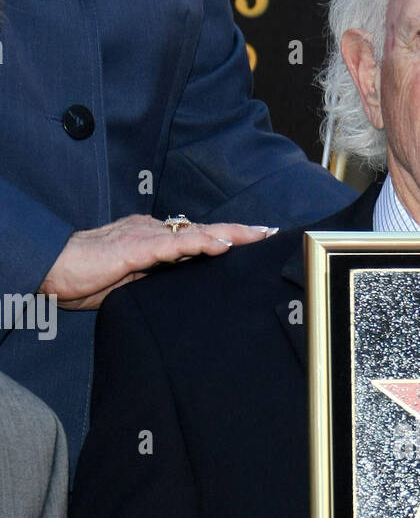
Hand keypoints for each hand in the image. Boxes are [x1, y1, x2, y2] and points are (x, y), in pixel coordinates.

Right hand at [38, 214, 277, 309]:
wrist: (52, 270)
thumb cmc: (84, 278)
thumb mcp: (129, 283)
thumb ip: (155, 280)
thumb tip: (180, 288)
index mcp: (149, 238)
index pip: (194, 236)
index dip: (224, 237)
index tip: (252, 240)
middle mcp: (151, 231)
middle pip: (202, 229)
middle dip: (238, 232)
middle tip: (269, 232)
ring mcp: (144, 236)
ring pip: (195, 232)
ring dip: (229, 234)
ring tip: (257, 235)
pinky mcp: (136, 247)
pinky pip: (174, 244)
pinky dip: (200, 243)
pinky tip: (221, 245)